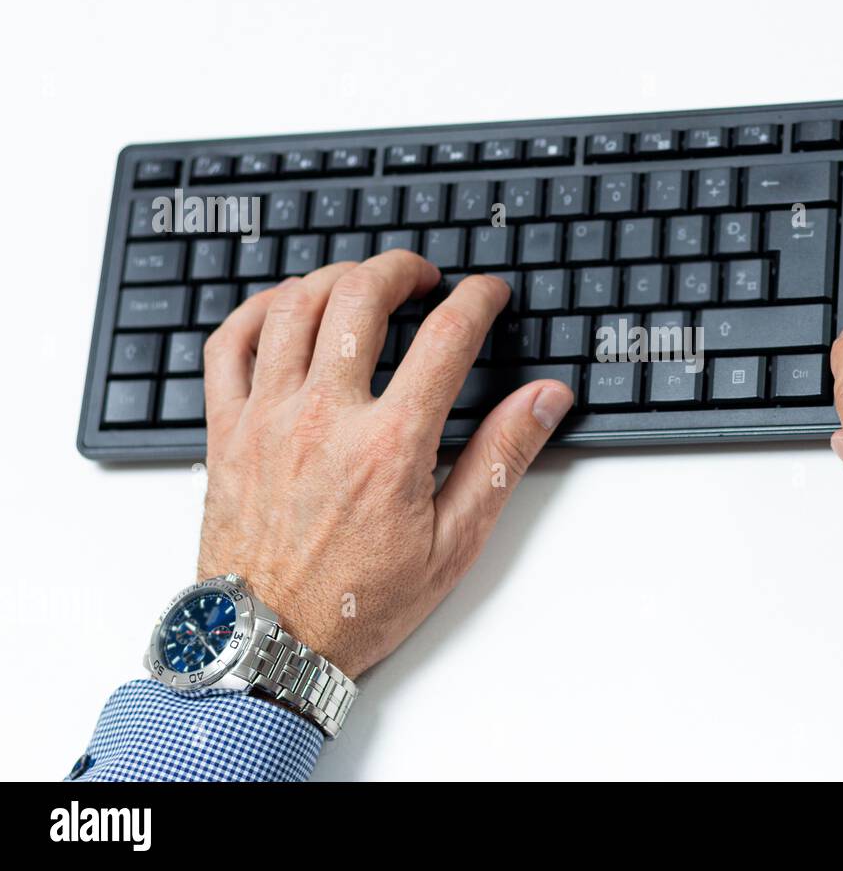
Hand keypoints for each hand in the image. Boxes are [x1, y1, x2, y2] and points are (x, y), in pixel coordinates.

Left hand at [196, 252, 573, 677]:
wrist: (269, 643)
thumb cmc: (359, 603)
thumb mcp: (454, 542)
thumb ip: (502, 459)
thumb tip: (545, 400)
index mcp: (390, 446)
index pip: (446, 337)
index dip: (478, 299)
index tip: (488, 293)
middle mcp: (325, 418)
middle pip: (361, 297)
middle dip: (402, 269)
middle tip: (423, 276)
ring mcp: (268, 419)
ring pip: (295, 306)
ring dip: (337, 277)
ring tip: (363, 284)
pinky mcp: (227, 430)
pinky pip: (228, 343)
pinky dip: (260, 309)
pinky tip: (286, 307)